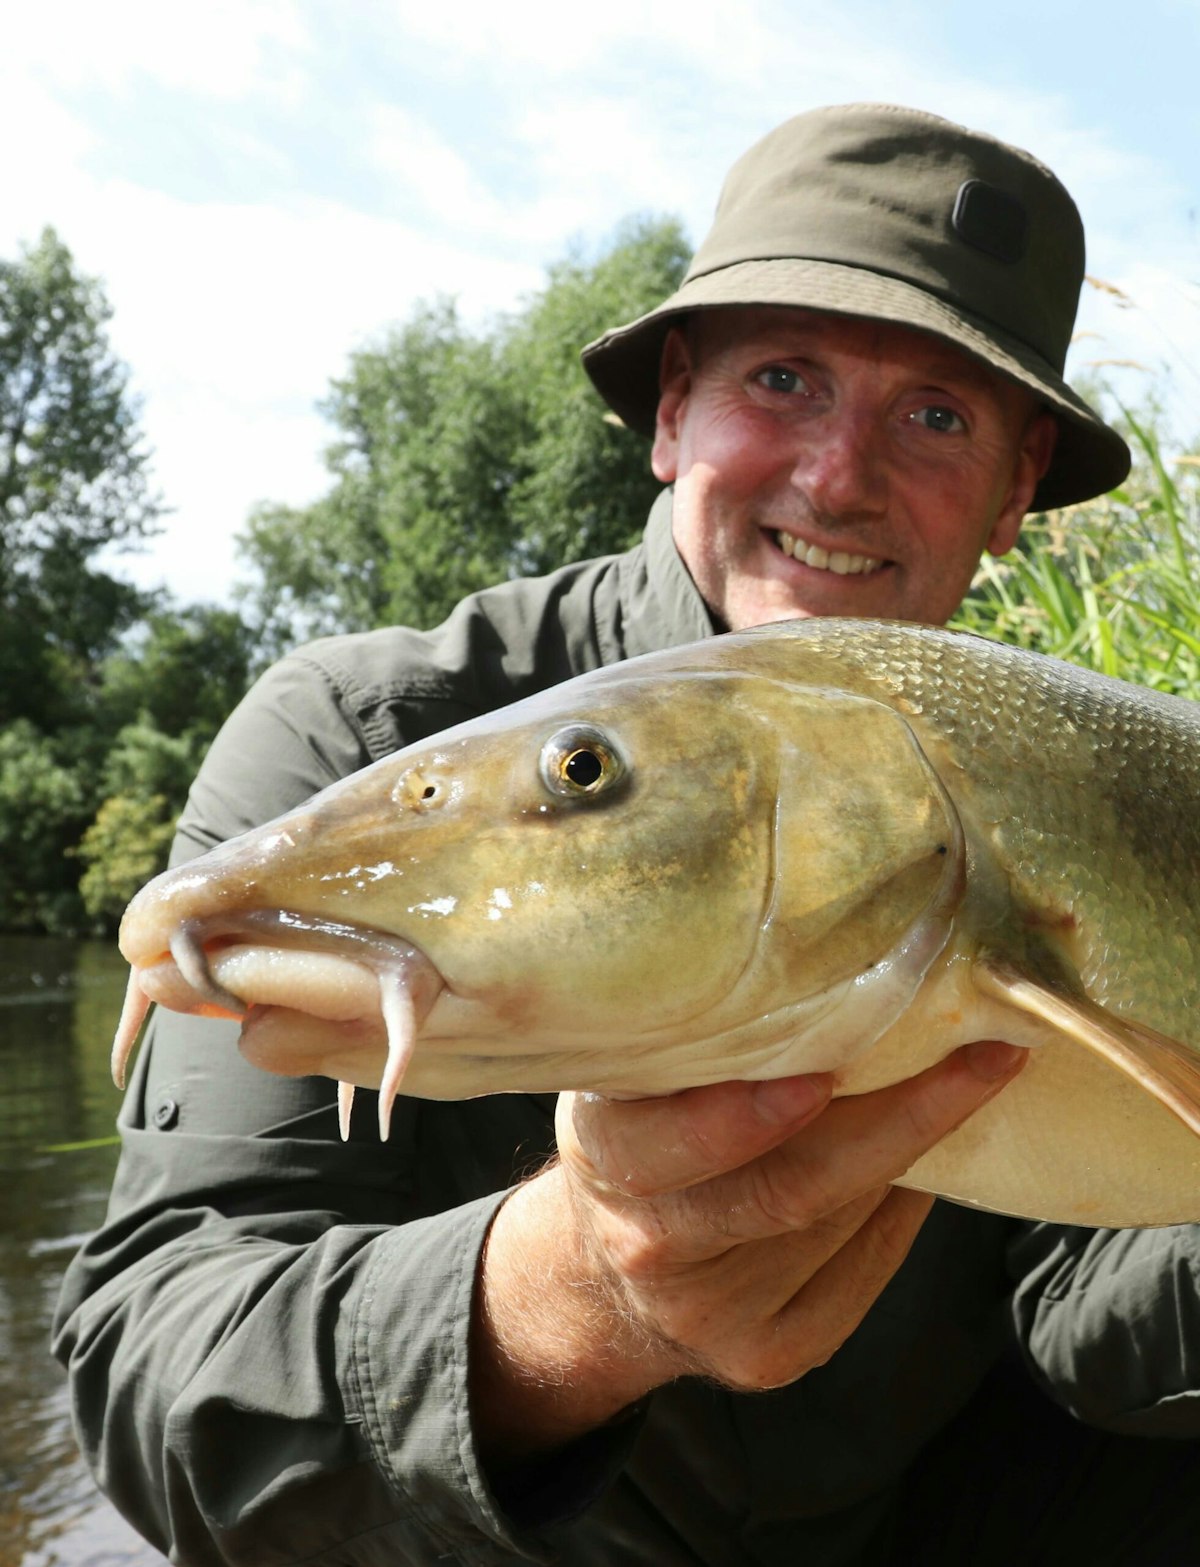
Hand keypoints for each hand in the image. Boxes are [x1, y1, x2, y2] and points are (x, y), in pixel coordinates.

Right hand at [471, 1040, 1024, 1464]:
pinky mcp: (768, 1353)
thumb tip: (829, 961)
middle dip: (894, 1120)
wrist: (609, 1275)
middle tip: (979, 1057)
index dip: (742, 1118)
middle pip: (786, 1191)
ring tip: (970, 1077)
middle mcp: (650, 1247)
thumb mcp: (631, 1080)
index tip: (823, 1074)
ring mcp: (710, 1314)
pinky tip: (924, 1159)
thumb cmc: (642, 1134)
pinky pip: (862, 1272)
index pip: (662, 1146)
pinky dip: (901, 1207)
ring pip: (837, 1220)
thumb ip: (695, 1039)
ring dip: (908, 1147)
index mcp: (603, 1161)